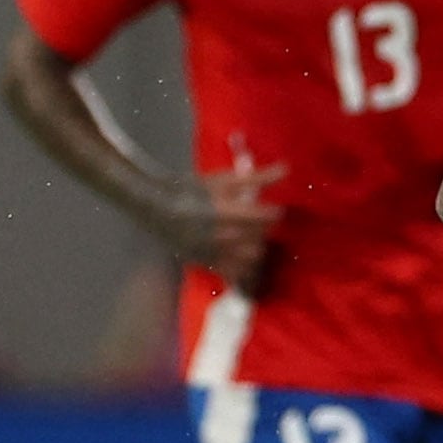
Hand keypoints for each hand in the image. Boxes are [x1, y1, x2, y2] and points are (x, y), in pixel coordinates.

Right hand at [149, 162, 285, 290]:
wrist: (154, 206)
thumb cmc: (191, 189)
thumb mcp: (222, 181)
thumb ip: (257, 178)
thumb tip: (287, 169)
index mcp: (226, 212)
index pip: (266, 217)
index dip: (274, 213)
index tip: (274, 209)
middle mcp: (221, 235)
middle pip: (261, 237)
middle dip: (264, 229)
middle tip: (260, 222)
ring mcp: (214, 252)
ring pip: (254, 258)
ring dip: (257, 247)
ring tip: (252, 238)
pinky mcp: (207, 264)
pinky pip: (237, 273)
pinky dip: (246, 267)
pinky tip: (244, 256)